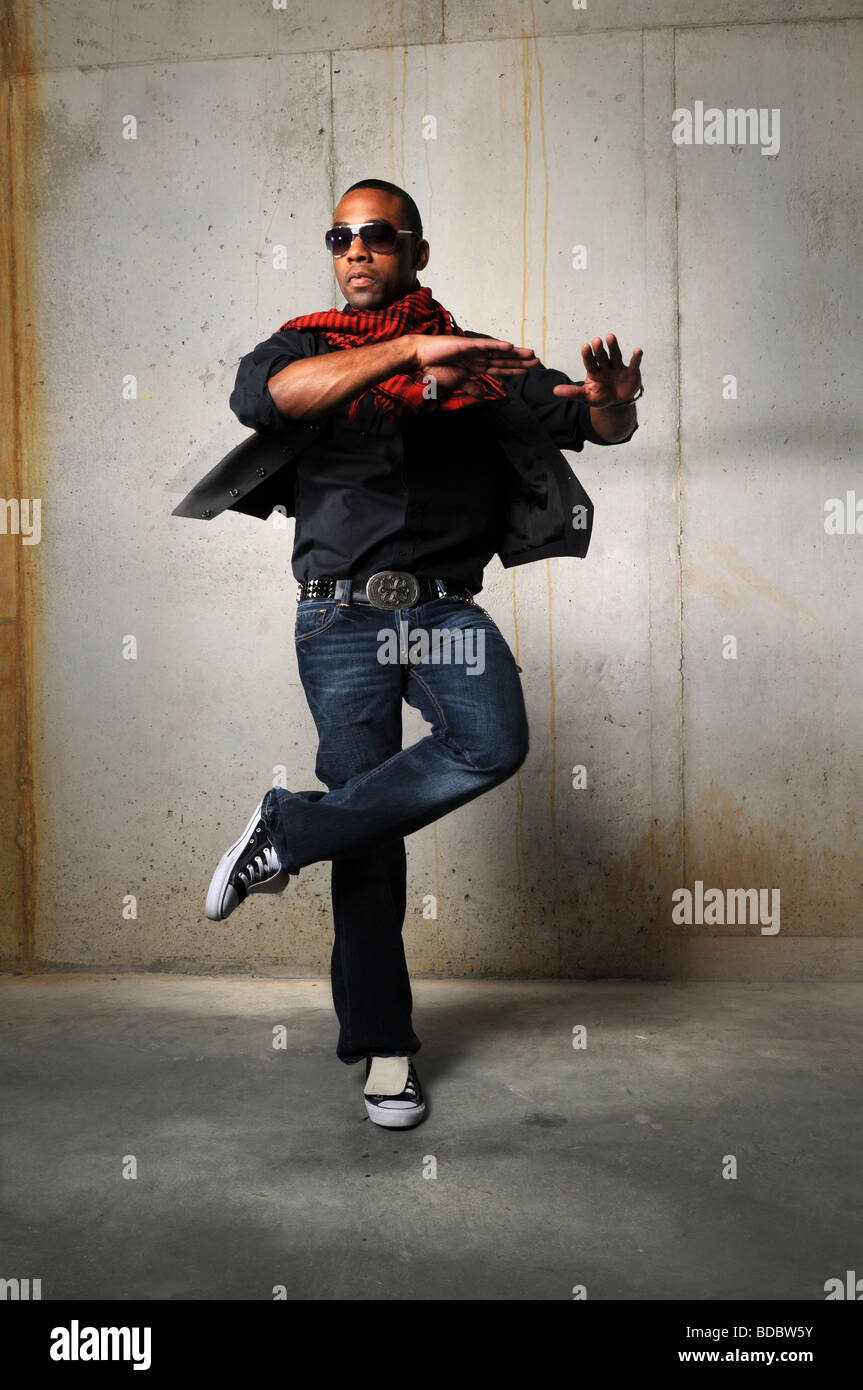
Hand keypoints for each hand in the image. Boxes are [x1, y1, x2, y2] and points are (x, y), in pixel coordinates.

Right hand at [410, 334, 539, 397]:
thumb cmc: (436, 368)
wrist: (422, 357)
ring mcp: (474, 350)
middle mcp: (478, 358)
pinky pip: (485, 345)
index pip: (499, 369)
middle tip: (537, 361)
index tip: (528, 370)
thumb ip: (471, 387)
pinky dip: (497, 345)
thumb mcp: (457, 383)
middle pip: (503, 360)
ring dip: (514, 353)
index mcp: (476, 367)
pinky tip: (510, 346)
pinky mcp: (467, 344)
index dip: (514, 370)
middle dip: (520, 361)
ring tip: (530, 353)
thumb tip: (482, 396)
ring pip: (499, 352)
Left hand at [552, 334, 642, 407]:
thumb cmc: (601, 396)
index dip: (587, 355)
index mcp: (594, 371)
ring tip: (610, 336)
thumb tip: (554, 391)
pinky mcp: (631, 371)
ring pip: (615, 355)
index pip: (589, 362)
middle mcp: (605, 366)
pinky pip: (634, 364)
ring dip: (613, 346)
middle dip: (599, 349)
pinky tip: (638, 350)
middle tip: (596, 340)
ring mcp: (618, 367)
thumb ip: (572, 393)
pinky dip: (636, 358)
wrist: (618, 401)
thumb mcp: (586, 397)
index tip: (585, 346)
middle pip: (602, 356)